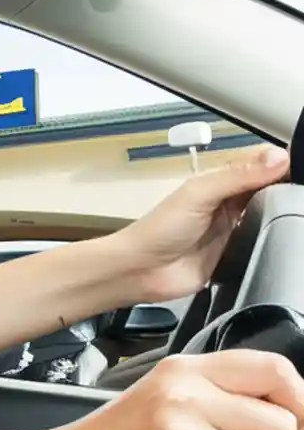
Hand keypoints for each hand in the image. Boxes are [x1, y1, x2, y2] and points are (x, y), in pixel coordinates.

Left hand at [112, 145, 288, 303]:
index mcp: (221, 183)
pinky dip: (280, 241)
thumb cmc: (159, 229)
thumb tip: (279, 157)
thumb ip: (236, 176)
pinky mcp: (239, 256)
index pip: (261, 166)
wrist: (141, 271)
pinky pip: (266, 245)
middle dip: (290, 188)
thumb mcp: (199, 194)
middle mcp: (231, 204)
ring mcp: (236, 230)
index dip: (283, 163)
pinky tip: (294, 239)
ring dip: (289, 214)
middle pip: (272, 190)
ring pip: (273, 216)